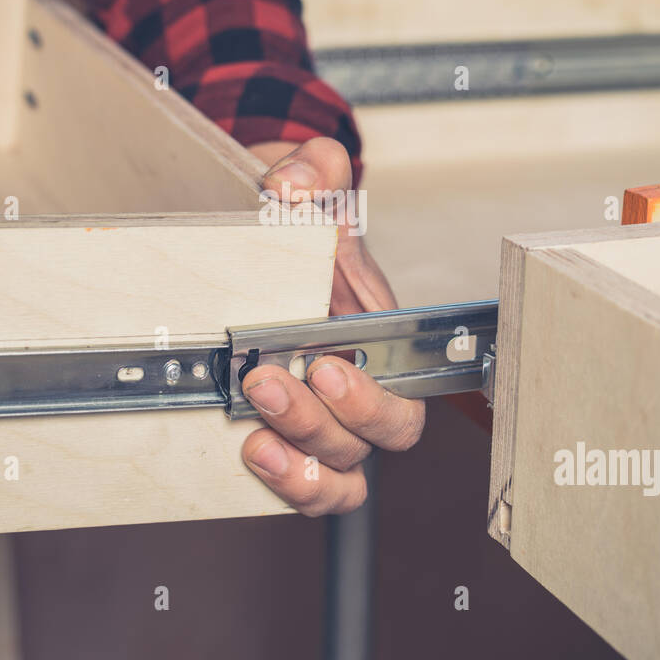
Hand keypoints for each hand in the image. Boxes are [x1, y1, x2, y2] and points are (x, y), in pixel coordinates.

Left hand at [241, 137, 425, 515]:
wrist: (262, 240)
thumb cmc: (298, 226)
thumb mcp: (306, 185)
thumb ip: (311, 173)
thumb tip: (294, 187)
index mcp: (382, 334)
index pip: (407, 388)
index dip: (371, 395)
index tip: (322, 363)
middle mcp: (361, 385)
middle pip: (374, 438)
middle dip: (322, 419)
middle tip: (267, 380)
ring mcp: (328, 419)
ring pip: (343, 472)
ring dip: (304, 460)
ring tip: (254, 434)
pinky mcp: (292, 441)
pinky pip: (309, 486)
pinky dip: (289, 483)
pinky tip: (253, 453)